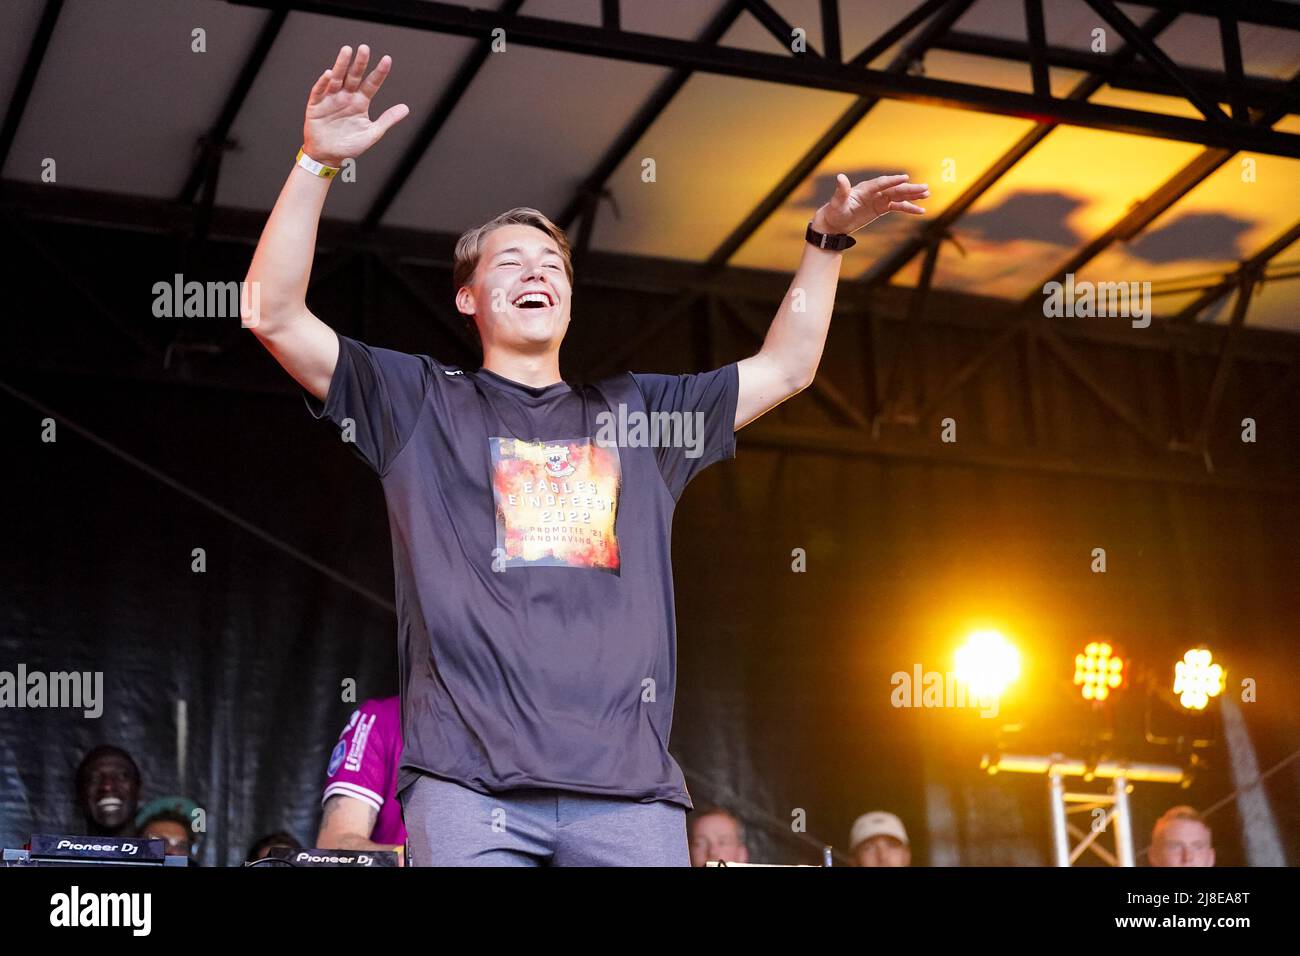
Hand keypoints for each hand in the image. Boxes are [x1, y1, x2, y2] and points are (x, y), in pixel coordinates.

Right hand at [303, 44, 408, 166]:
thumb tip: (406, 108)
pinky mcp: (316, 105)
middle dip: (359, 63)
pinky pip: (320, 92)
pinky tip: (329, 74)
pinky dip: (323, 83)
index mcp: (360, 103)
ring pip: (337, 79)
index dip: (379, 73)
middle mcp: (346, 97)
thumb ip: (387, 119)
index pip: (371, 84)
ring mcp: (331, 99)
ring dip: (341, 65)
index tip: (387, 59)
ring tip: (347, 51)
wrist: (328, 158)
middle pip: (354, 77)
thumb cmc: (349, 146)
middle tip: (364, 48)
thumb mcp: (372, 133)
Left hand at [813, 173, 928, 233]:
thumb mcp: (837, 203)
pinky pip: (898, 206)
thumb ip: (841, 190)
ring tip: (927, 194)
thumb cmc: (835, 211)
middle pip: (894, 189)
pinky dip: (908, 208)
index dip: (893, 181)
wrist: (835, 222)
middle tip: (925, 188)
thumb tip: (840, 177)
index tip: (905, 178)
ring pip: (899, 196)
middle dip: (909, 188)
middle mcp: (874, 192)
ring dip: (913, 195)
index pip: (882, 183)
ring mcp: (879, 199)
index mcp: (865, 189)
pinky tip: (920, 210)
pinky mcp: (881, 207)